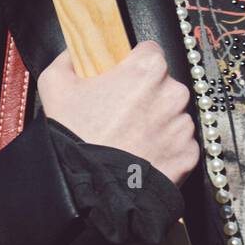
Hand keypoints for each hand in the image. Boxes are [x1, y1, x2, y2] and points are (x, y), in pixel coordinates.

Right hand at [37, 41, 200, 186]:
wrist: (90, 192)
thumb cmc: (75, 134)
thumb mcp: (55, 84)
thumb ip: (69, 58)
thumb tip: (75, 52)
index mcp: (148, 68)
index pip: (149, 52)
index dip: (133, 65)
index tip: (122, 81)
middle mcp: (174, 92)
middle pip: (164, 84)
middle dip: (147, 95)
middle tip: (122, 114)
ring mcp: (184, 125)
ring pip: (173, 115)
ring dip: (158, 122)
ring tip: (131, 140)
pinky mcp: (189, 154)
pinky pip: (180, 144)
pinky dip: (166, 149)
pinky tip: (143, 157)